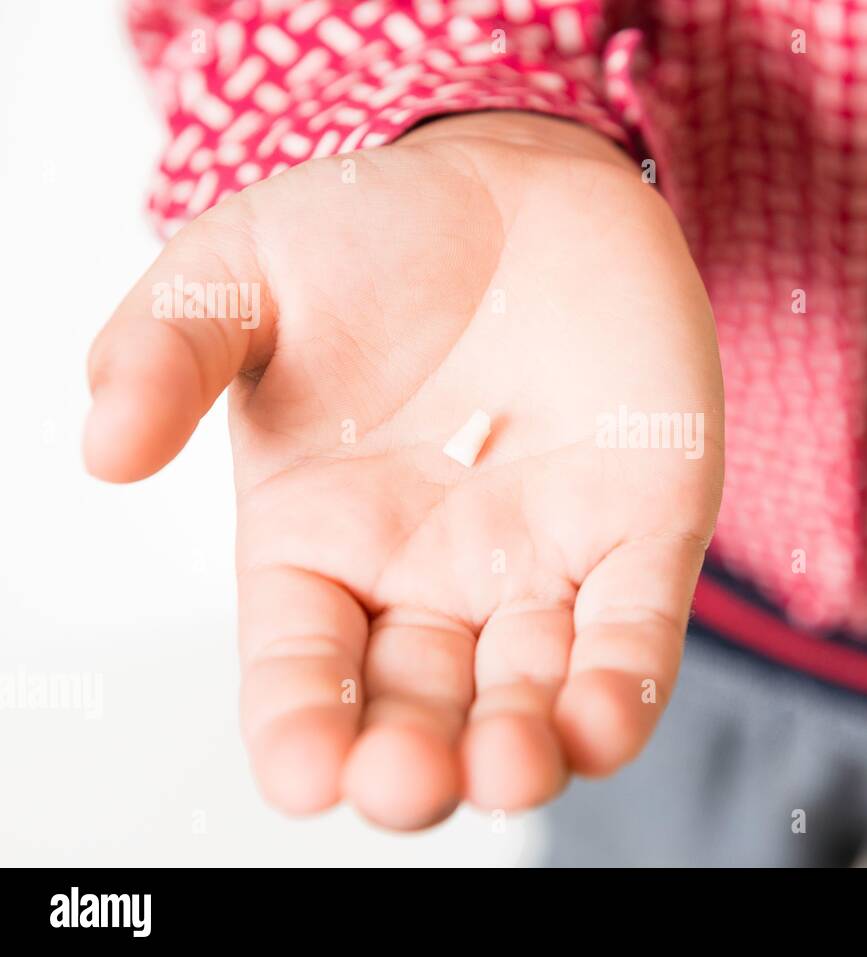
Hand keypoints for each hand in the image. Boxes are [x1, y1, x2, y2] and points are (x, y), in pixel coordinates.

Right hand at [84, 112, 723, 828]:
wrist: (518, 180)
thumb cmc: (371, 233)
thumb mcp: (240, 276)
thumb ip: (163, 352)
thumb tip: (103, 448)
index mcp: (322, 543)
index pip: (302, 669)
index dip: (300, 728)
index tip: (306, 772)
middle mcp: (432, 575)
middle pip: (418, 707)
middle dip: (413, 759)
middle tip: (407, 781)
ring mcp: (542, 561)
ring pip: (530, 692)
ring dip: (522, 752)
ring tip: (509, 773)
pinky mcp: (639, 528)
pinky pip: (633, 629)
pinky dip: (624, 685)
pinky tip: (602, 725)